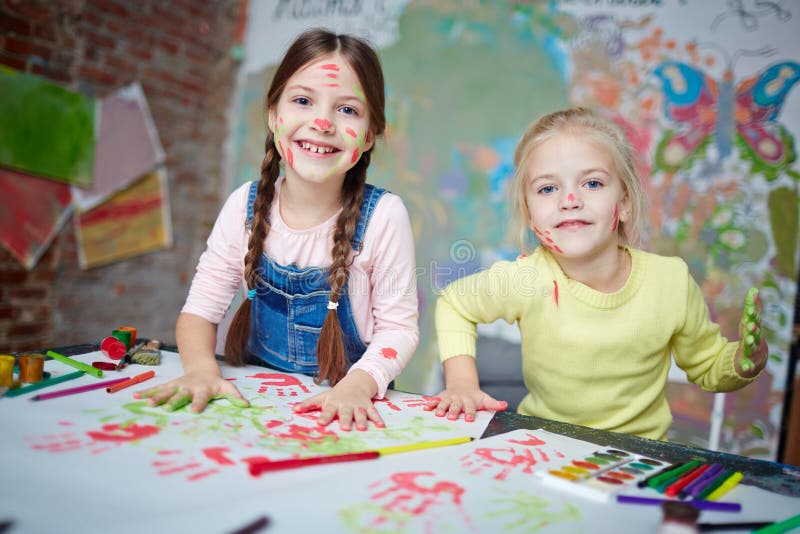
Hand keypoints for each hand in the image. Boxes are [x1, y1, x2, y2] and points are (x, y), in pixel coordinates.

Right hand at [134, 368, 249, 412]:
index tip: (194, 411)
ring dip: (157, 396)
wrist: (203, 368)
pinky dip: (147, 392)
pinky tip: (135, 396)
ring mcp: (178, 385)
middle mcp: (189, 387)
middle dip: (173, 401)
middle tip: (166, 409)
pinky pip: (157, 388)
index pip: (202, 397)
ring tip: (146, 403)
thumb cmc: (215, 382)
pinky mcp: (170, 384)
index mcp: (203, 389)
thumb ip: (235, 396)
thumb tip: (247, 405)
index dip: (198, 403)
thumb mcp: (227, 387)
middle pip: (181, 394)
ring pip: (167, 390)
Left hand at [293, 370, 381, 430]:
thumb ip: (309, 404)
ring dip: (361, 421)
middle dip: (345, 420)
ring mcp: (358, 405)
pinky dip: (378, 418)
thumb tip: (294, 410)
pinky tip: (381, 425)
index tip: (320, 423)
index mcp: (333, 403)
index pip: (327, 410)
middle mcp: (346, 404)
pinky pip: (373, 412)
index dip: (324, 417)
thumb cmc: (336, 394)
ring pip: (360, 413)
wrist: (355, 382)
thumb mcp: (322, 397)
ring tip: (362, 428)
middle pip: (345, 413)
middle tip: (344, 429)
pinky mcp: (367, 406)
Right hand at [424, 385, 506, 421]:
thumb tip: (505, 405)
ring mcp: (449, 397)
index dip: (470, 413)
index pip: (470, 407)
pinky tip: (425, 409)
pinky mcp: (441, 397)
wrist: (462, 385)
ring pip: (444, 403)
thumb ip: (494, 403)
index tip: (470, 420)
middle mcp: (458, 398)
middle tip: (452, 418)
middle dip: (454, 411)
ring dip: (441, 408)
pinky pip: (434, 400)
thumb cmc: (475, 397)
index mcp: (469, 400)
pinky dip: (430, 404)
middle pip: (456, 405)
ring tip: (438, 415)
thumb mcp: (485, 399)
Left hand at [735, 287, 767, 377]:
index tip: (749, 309)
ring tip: (747, 341)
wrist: (758, 357)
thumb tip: (754, 289)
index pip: (754, 320)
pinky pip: (748, 364)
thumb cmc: (752, 335)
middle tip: (750, 325)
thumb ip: (752, 305)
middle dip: (753, 329)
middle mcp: (756, 338)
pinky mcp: (748, 361)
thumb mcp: (750, 320)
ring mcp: (753, 350)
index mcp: (755, 328)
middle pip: (755, 333)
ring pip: (752, 347)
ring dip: (750, 343)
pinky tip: (746, 367)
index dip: (752, 314)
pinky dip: (747, 366)